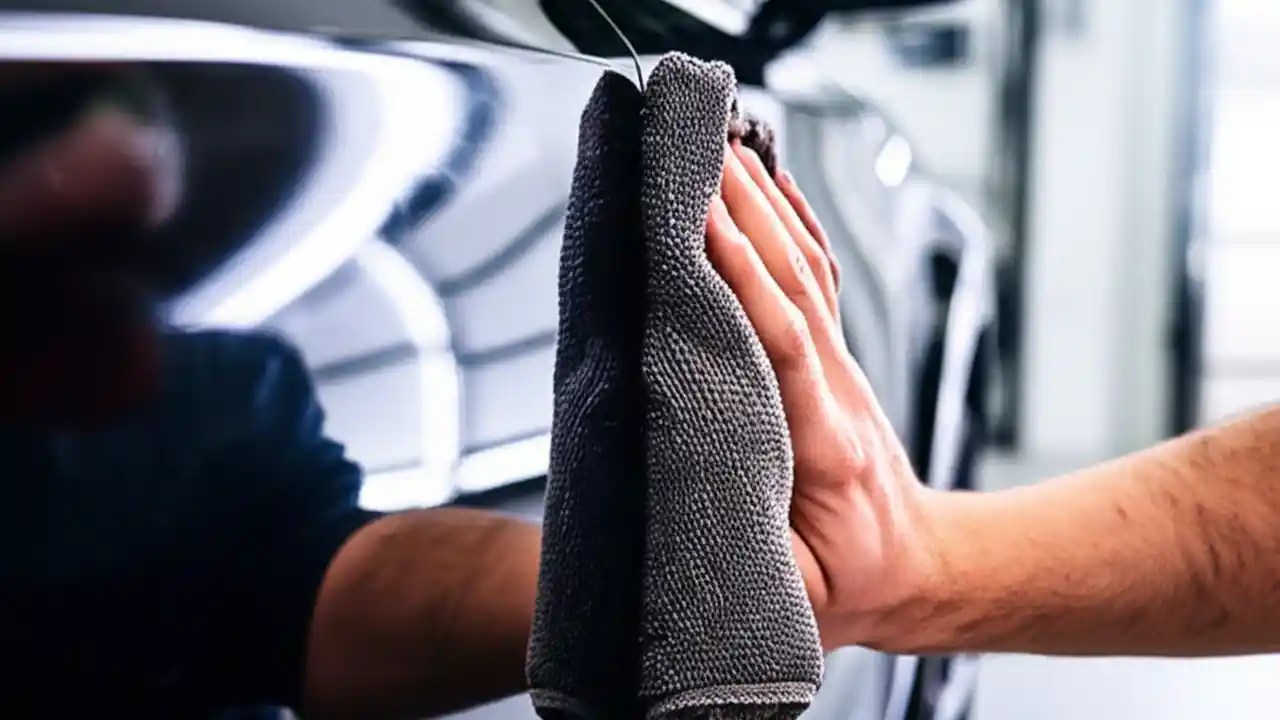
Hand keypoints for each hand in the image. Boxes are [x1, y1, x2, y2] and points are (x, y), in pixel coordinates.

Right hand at [706, 142, 943, 650]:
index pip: (782, 347)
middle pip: (793, 285)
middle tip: (696, 152)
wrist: (914, 570)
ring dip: (764, 204)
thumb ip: (748, 559)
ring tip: (722, 144)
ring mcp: (840, 371)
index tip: (705, 227)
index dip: (745, 283)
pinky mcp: (833, 361)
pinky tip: (771, 180)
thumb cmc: (850, 587)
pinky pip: (815, 277)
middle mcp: (837, 392)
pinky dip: (793, 222)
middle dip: (745, 213)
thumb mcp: (795, 600)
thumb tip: (677, 509)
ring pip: (804, 269)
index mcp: (824, 448)